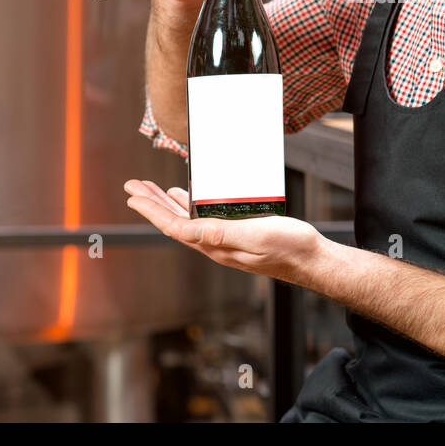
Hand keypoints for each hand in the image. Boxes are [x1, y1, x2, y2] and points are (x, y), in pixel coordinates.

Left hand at [123, 178, 323, 286]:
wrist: (311, 259)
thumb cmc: (290, 248)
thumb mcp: (258, 235)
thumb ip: (225, 234)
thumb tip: (193, 230)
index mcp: (217, 245)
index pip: (175, 227)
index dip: (152, 211)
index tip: (134, 197)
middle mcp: (216, 244)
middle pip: (175, 223)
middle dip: (151, 204)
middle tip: (133, 187)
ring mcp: (225, 239)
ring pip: (187, 220)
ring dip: (166, 203)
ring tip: (151, 190)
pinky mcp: (236, 233)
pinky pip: (204, 217)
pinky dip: (190, 204)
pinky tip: (186, 196)